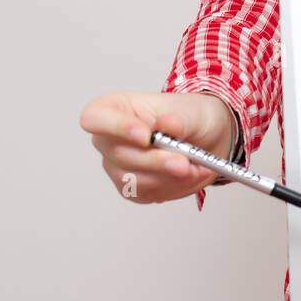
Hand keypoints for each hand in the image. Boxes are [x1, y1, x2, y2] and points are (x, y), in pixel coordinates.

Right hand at [79, 91, 232, 203]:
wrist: (206, 139)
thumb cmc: (190, 117)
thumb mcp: (191, 111)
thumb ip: (178, 120)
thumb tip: (167, 125)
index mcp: (116, 108)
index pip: (94, 117)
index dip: (116, 127)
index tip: (146, 136)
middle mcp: (109, 139)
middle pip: (118, 155)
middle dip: (155, 161)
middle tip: (184, 163)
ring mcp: (117, 165)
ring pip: (133, 179)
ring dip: (169, 177)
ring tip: (195, 166)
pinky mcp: (131, 188)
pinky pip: (147, 193)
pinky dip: (173, 186)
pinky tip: (190, 174)